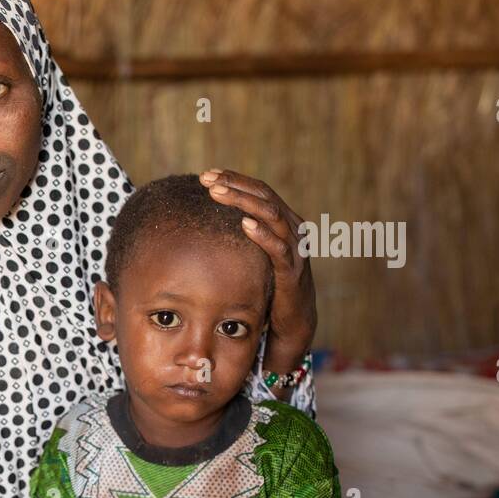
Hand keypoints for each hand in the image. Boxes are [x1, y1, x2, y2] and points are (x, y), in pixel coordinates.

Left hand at [200, 169, 316, 373]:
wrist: (290, 323)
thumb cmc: (267, 286)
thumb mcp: (251, 255)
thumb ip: (238, 236)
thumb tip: (202, 221)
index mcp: (283, 222)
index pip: (259, 191)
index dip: (235, 180)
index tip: (207, 174)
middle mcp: (293, 229)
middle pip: (264, 196)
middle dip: (235, 185)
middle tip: (207, 178)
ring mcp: (296, 249)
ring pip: (272, 215)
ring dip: (243, 202)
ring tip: (218, 193)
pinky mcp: (293, 271)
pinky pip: (279, 248)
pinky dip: (263, 234)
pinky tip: (244, 225)